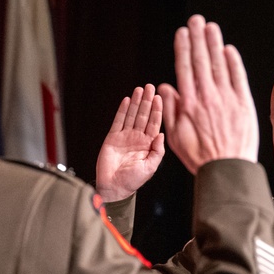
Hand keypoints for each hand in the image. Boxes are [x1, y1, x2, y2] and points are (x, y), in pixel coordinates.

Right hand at [96, 84, 165, 200]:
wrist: (114, 187)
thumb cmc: (133, 180)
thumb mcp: (150, 167)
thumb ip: (157, 151)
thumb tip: (161, 134)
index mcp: (148, 144)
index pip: (154, 123)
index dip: (157, 110)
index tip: (160, 98)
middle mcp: (137, 138)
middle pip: (143, 115)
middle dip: (147, 101)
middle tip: (150, 86)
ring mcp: (125, 137)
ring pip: (132, 115)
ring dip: (136, 102)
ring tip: (140, 89)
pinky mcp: (112, 138)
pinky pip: (118, 121)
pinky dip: (122, 111)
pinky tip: (127, 100)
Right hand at [159, 15, 258, 173]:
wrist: (228, 170)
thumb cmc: (200, 157)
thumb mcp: (176, 137)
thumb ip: (170, 110)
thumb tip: (164, 87)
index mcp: (189, 104)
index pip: (184, 68)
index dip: (183, 48)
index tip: (182, 32)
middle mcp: (207, 97)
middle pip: (201, 60)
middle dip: (197, 38)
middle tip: (196, 20)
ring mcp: (227, 98)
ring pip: (219, 64)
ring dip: (214, 43)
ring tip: (210, 27)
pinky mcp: (244, 103)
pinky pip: (238, 77)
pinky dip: (233, 62)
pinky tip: (228, 49)